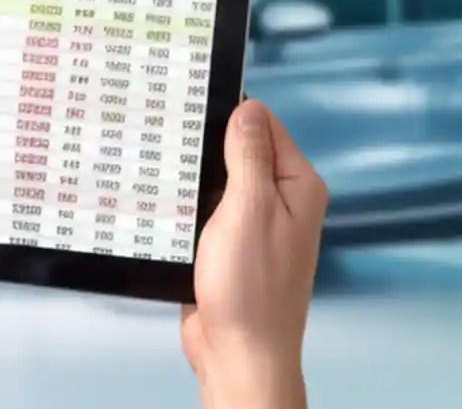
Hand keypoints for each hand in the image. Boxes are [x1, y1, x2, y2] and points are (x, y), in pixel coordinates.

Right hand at [181, 101, 327, 408]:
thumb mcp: (249, 209)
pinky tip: (168, 203)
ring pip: (221, 180)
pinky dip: (190, 206)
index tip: (193, 108)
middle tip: (171, 138)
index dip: (230, 114)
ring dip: (196, 178)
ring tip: (164, 168)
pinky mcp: (231, 245)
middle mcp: (282, 201)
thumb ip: (249, 156)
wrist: (240, 354)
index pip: (264, 125)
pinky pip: (209, 210)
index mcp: (297, 185)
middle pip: (242, 150)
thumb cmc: (250, 287)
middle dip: (209, 146)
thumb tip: (248, 108)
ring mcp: (256, 224)